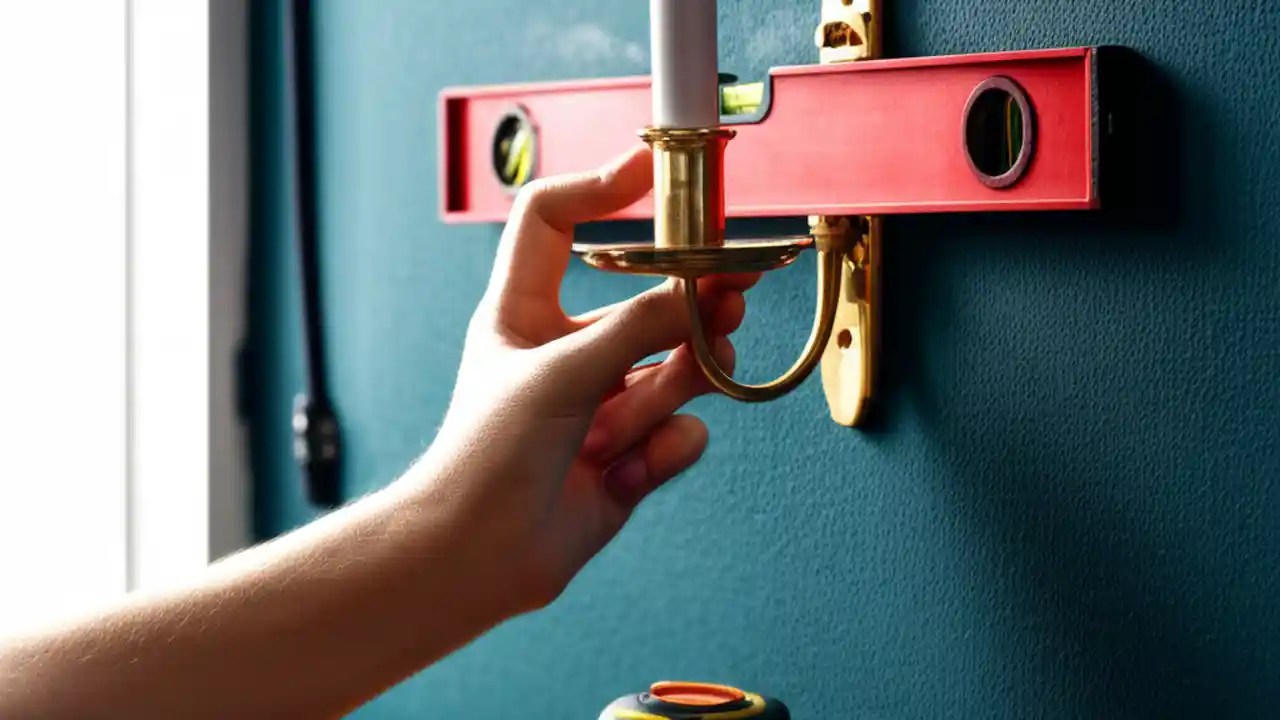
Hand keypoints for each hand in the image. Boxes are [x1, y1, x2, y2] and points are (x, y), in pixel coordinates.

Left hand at [424, 145, 758, 612]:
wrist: (476, 557)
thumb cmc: (486, 456)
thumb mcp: (563, 371)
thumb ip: (637, 327)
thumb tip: (700, 289)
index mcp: (526, 312)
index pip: (553, 223)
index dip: (597, 188)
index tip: (652, 169)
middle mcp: (566, 353)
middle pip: (643, 305)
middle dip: (687, 306)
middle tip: (729, 294)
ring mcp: (600, 406)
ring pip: (671, 372)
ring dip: (674, 386)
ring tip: (667, 400)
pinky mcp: (627, 457)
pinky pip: (676, 434)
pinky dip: (661, 452)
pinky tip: (625, 473)